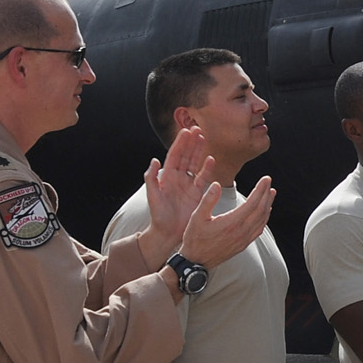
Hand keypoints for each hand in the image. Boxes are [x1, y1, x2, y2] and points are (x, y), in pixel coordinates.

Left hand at [140, 127, 218, 261]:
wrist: (168, 233)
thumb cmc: (158, 216)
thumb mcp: (152, 197)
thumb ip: (151, 178)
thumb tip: (154, 160)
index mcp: (166, 177)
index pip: (174, 155)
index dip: (180, 143)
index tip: (186, 131)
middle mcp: (177, 178)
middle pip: (185, 156)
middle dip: (191, 143)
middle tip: (197, 129)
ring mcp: (188, 185)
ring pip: (194, 164)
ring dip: (199, 151)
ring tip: (203, 138)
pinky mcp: (197, 193)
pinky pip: (202, 178)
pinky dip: (207, 169)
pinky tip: (211, 159)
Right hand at [179, 175, 274, 269]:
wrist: (196, 262)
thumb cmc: (194, 239)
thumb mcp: (196, 217)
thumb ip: (208, 200)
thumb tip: (216, 184)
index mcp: (232, 223)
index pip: (252, 203)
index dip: (260, 189)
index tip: (266, 179)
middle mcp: (241, 232)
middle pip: (260, 210)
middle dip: (266, 194)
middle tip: (269, 182)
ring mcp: (244, 240)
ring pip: (262, 220)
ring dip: (268, 205)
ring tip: (271, 193)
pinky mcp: (243, 245)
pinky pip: (258, 229)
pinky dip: (264, 218)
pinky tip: (265, 212)